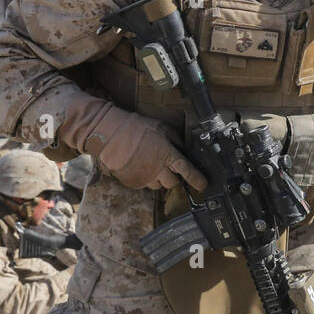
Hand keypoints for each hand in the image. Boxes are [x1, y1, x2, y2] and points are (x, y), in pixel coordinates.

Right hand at [62, 97, 207, 192]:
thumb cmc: (135, 128)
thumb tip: (183, 146)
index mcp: (168, 155)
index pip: (187, 171)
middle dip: (173, 178)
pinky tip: (139, 167)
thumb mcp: (160, 128)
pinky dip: (145, 179)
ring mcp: (145, 178)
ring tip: (150, 165)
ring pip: (158, 186)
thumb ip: (174, 139)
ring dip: (158, 179)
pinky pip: (144, 186)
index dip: (197, 180)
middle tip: (167, 168)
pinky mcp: (133, 183)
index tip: (203, 186)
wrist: (111, 136)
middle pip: (173, 183)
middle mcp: (158, 169)